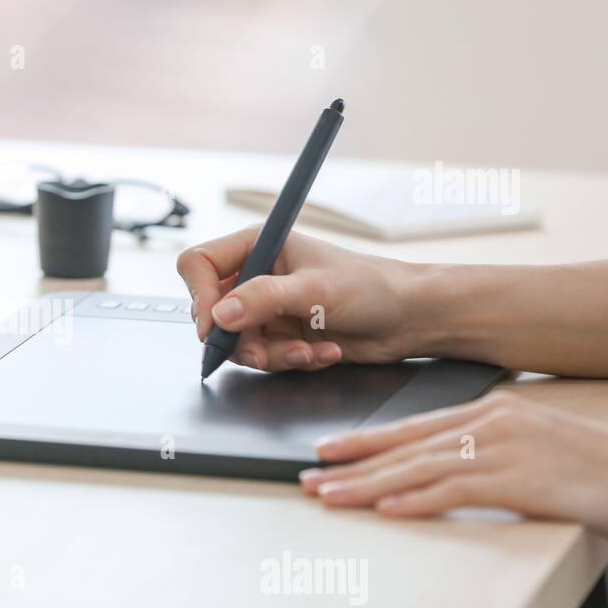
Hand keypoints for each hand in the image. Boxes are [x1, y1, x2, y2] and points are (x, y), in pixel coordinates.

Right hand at [175, 226, 419, 370]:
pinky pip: (262, 358)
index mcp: (258, 246)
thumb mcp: (315, 289)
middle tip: (263, 350)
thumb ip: (263, 299)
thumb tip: (220, 314)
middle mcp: (256, 277)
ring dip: (270, 355)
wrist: (408, 318)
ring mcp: (267, 309)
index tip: (215, 325)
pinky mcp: (280, 337)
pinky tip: (321, 351)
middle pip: (213, 313)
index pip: (199, 264)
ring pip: (236, 343)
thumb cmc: (371, 286)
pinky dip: (290, 361)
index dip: (200, 296)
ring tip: (305, 352)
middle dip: (240, 338)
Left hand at [300, 391, 607, 544]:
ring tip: (328, 495)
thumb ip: (490, 454)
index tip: (327, 449)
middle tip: (307, 477)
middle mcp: (493, 423)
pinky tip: (387, 509)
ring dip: (368, 485)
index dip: (366, 440)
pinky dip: (417, 500)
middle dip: (351, 464)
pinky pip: (457, 490)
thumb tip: (445, 471)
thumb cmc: (602, 471)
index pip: (414, 427)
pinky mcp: (523, 480)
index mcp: (493, 412)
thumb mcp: (537, 450)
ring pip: (419, 468)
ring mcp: (507, 449)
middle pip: (406, 446)